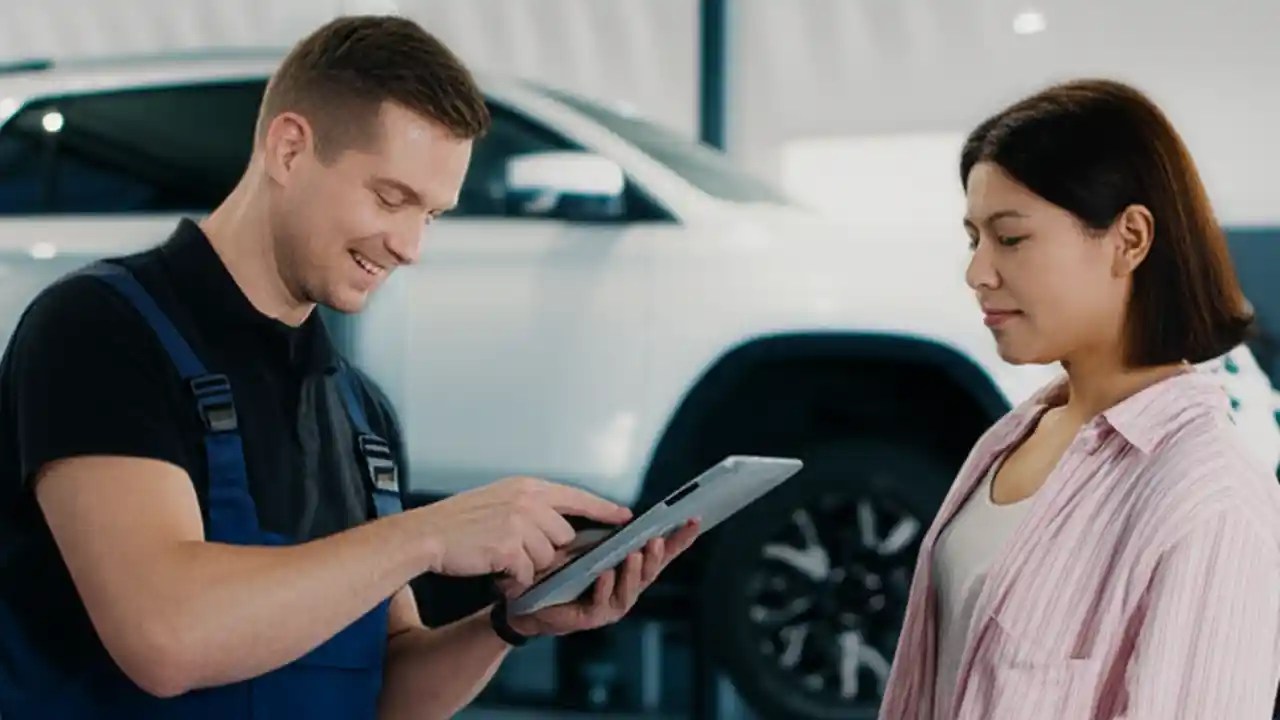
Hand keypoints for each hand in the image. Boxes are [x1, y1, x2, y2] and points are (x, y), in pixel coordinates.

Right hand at [415, 476, 631, 586]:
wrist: (426, 535)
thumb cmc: (458, 522)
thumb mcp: (499, 500)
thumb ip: (530, 508)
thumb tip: (560, 530)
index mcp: (528, 487)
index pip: (576, 497)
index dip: (603, 508)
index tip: (625, 515)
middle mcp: (529, 501)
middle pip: (562, 537)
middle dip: (544, 552)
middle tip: (513, 552)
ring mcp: (521, 523)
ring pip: (547, 558)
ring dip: (526, 566)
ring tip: (498, 557)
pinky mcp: (510, 547)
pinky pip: (527, 573)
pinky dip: (512, 579)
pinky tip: (494, 569)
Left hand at [497, 518, 700, 637]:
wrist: (529, 600)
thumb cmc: (563, 571)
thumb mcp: (589, 547)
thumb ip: (610, 536)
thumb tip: (629, 515)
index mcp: (630, 570)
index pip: (660, 553)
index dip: (679, 539)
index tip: (694, 521)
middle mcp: (626, 589)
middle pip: (651, 572)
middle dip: (658, 555)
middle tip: (657, 538)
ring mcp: (611, 605)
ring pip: (631, 590)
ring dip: (635, 571)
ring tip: (637, 552)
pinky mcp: (591, 618)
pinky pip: (602, 602)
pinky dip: (606, 587)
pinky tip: (606, 573)